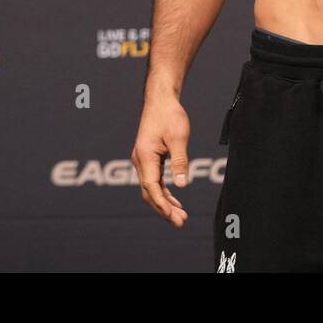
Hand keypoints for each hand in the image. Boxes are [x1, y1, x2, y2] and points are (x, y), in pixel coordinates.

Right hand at [131, 90, 191, 225]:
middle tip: (181, 222)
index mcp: (145, 156)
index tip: (174, 217)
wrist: (160, 100)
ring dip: (165, 203)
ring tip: (180, 216)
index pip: (151, 187)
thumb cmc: (170, 115)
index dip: (162, 204)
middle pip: (149, 192)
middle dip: (164, 209)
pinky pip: (154, 180)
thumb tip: (182, 186)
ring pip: (151, 188)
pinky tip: (175, 201)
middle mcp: (140, 160)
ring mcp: (142, 160)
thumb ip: (180, 162)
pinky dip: (164, 192)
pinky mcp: (148, 158)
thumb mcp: (179, 137)